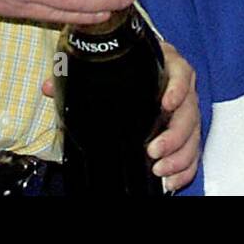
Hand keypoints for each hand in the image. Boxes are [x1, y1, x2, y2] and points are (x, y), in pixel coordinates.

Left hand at [39, 40, 200, 192]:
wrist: (139, 64)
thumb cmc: (126, 65)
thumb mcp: (106, 64)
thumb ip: (78, 74)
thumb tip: (50, 87)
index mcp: (165, 65)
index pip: (180, 73)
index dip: (177, 88)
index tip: (166, 102)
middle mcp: (180, 89)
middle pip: (189, 112)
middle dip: (174, 136)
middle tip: (154, 151)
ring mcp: (185, 111)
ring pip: (193, 136)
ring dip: (179, 156)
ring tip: (159, 170)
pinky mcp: (186, 132)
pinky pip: (193, 152)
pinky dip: (184, 168)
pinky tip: (170, 179)